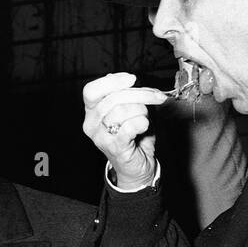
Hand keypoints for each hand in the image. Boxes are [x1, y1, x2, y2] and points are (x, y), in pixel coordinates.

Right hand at [83, 72, 166, 188]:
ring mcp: (101, 137)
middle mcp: (91, 124)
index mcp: (91, 112)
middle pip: (113, 98)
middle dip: (140, 94)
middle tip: (156, 97)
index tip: (132, 79)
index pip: (92, 90)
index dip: (112, 81)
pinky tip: (145, 126)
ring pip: (121, 111)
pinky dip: (142, 123)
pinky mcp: (114, 147)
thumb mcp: (129, 111)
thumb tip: (128, 78)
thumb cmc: (133, 137)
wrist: (136, 168)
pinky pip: (129, 127)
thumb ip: (126, 94)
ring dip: (142, 111)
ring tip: (146, 118)